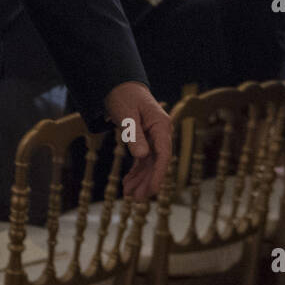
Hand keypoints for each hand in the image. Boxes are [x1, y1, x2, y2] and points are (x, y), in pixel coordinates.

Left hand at [102, 81, 171, 199]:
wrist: (120, 85)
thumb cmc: (123, 96)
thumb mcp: (126, 115)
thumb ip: (134, 135)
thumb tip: (142, 157)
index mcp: (161, 125)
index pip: (163, 154)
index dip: (159, 173)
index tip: (153, 190)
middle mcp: (161, 132)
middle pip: (158, 162)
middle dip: (148, 181)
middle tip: (136, 199)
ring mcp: (154, 137)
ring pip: (150, 163)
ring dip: (141, 180)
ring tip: (129, 196)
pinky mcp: (145, 140)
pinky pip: (143, 160)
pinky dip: (136, 172)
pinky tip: (128, 183)